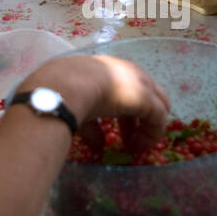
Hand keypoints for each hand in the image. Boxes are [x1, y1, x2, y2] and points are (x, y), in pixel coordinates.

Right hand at [23, 55, 170, 152]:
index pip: (124, 86)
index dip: (123, 108)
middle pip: (147, 93)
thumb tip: (98, 145)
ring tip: (134, 146)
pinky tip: (138, 148)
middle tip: (129, 138)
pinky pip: (158, 119)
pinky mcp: (146, 98)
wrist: (61, 88)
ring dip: (146, 127)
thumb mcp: (73, 106)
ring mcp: (139, 82)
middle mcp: (127, 71)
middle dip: (139, 117)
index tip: (116, 128)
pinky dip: (150, 135)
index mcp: (108, 67)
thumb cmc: (59, 92)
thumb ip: (90, 126)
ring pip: (157, 105)